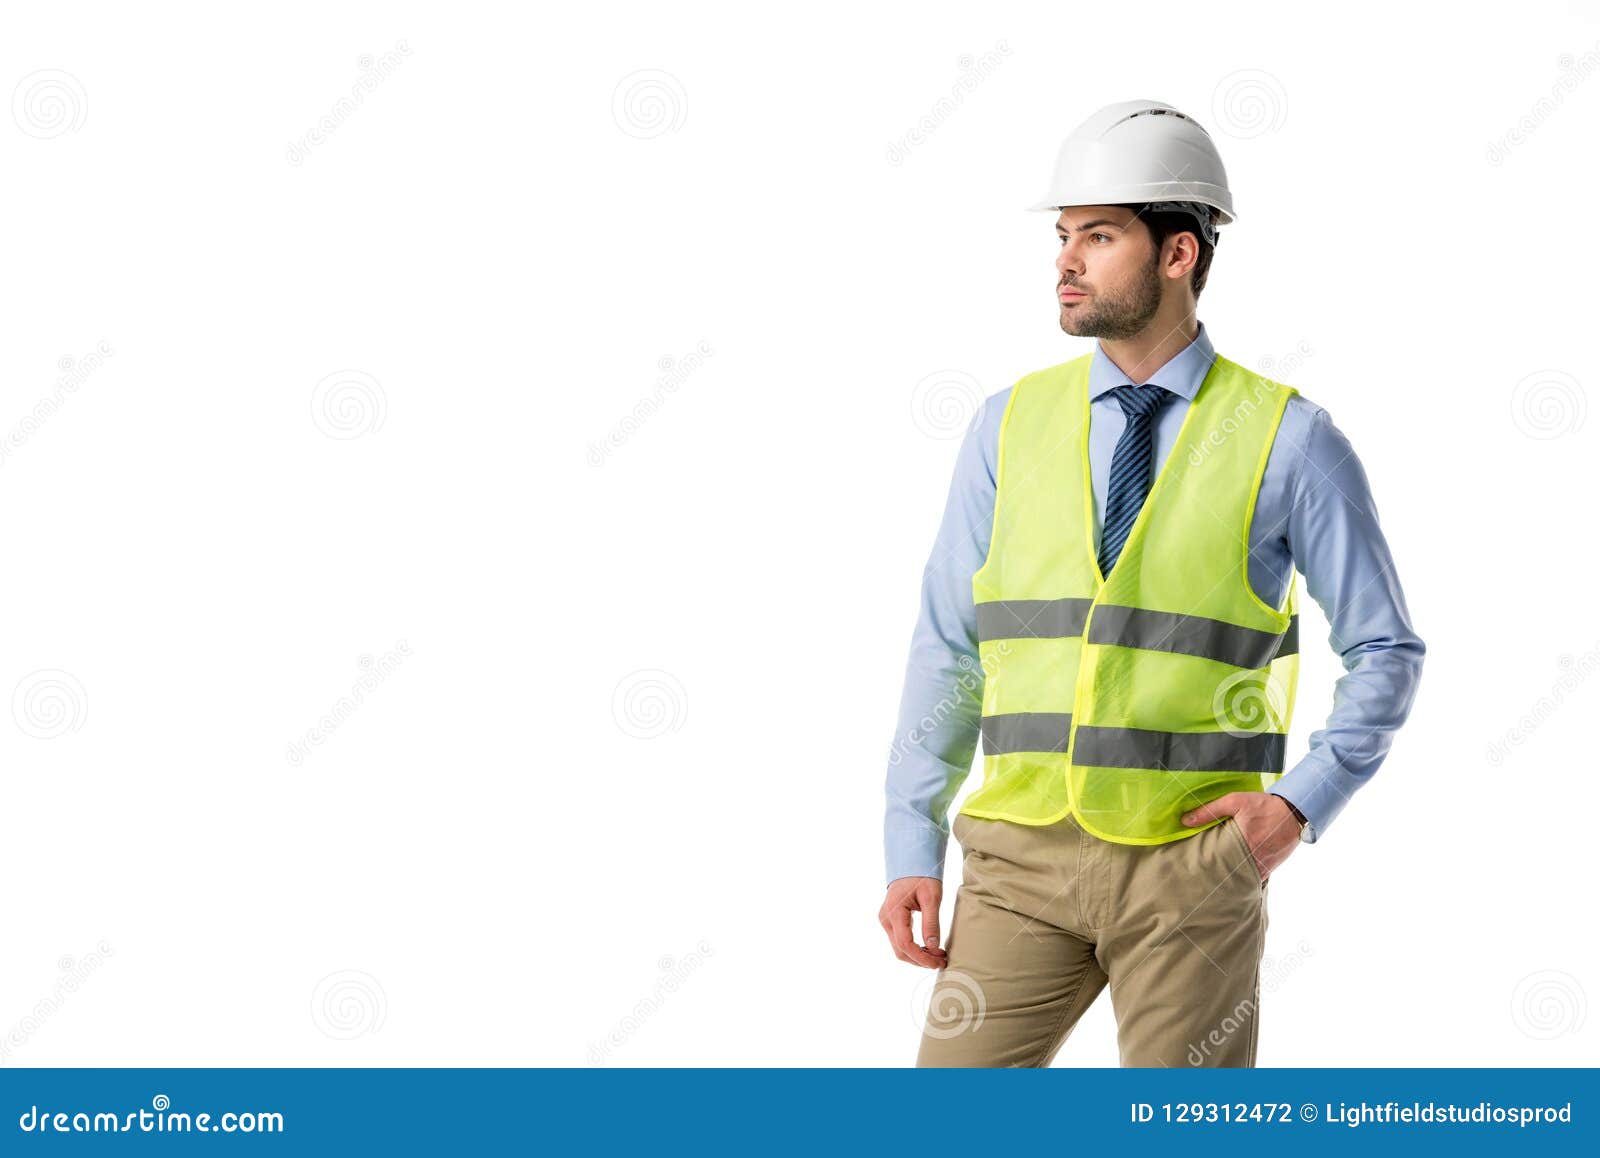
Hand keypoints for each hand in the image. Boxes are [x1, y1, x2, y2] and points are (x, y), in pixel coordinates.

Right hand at [879, 876, 945, 967]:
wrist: (911, 863)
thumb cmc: (922, 876)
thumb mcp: (932, 897)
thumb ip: (931, 922)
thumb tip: (933, 947)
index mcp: (894, 912)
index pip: (905, 944)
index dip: (922, 957)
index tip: (939, 962)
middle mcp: (886, 919)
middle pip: (900, 951)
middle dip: (921, 960)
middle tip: (942, 961)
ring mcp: (886, 921)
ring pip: (899, 948)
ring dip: (918, 956)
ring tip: (938, 955)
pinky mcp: (890, 921)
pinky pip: (900, 941)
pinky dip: (914, 949)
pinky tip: (929, 949)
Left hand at [1180, 792, 1300, 882]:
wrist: (1293, 812)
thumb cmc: (1263, 805)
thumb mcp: (1234, 801)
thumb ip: (1210, 810)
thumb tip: (1185, 820)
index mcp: (1243, 842)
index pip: (1218, 860)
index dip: (1205, 866)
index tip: (1193, 867)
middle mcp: (1254, 858)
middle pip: (1229, 873)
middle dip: (1215, 875)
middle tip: (1200, 875)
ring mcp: (1263, 865)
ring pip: (1241, 877)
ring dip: (1230, 877)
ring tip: (1214, 877)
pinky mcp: (1270, 867)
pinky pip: (1254, 877)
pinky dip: (1244, 877)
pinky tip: (1233, 876)